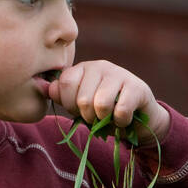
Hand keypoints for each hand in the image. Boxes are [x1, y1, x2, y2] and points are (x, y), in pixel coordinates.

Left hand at [51, 60, 169, 145]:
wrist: (139, 118)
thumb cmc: (104, 111)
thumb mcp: (79, 105)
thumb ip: (62, 96)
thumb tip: (48, 88)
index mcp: (83, 69)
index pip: (64, 83)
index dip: (68, 104)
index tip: (78, 109)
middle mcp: (101, 66)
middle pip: (82, 98)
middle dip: (87, 116)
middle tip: (97, 116)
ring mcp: (120, 74)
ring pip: (100, 104)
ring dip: (104, 119)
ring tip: (109, 117)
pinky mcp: (138, 87)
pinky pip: (120, 110)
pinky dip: (120, 121)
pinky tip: (124, 118)